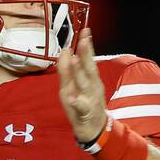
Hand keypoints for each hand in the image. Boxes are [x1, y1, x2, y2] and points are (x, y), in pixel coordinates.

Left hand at [57, 29, 107, 143]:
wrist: (93, 129)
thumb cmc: (84, 103)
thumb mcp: (74, 84)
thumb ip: (68, 68)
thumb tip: (66, 50)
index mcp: (89, 78)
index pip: (87, 59)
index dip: (86, 45)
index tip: (85, 31)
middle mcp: (91, 86)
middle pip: (88, 68)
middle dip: (86, 53)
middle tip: (84, 39)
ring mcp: (89, 98)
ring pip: (84, 84)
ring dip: (79, 72)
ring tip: (75, 60)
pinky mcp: (85, 112)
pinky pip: (81, 107)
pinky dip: (77, 102)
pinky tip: (72, 98)